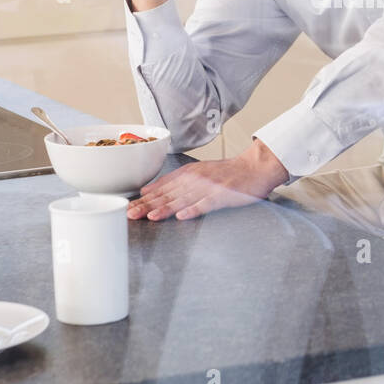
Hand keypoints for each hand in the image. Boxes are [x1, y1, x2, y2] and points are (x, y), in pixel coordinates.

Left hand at [127, 139, 288, 221]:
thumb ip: (173, 182)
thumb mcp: (197, 172)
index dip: (144, 198)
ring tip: (151, 217)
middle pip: (168, 194)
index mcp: (187, 174)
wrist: (255, 167)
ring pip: (184, 199)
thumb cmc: (227, 173)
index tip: (127, 207)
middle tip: (131, 214)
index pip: (161, 187)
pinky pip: (207, 203)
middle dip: (148, 204)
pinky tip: (183, 216)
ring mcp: (209, 187)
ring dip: (166, 208)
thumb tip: (147, 190)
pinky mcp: (223, 195)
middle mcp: (195, 179)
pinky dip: (195, 209)